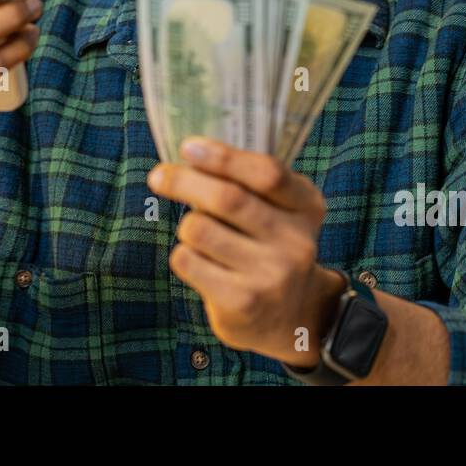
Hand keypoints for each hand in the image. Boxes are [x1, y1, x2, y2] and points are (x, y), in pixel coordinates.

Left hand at [146, 137, 346, 365]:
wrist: (290, 318)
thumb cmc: (269, 248)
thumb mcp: (280, 212)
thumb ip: (249, 183)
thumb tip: (191, 155)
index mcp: (307, 207)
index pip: (268, 174)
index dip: (224, 158)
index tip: (189, 147)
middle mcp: (296, 241)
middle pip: (228, 199)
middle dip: (184, 181)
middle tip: (159, 176)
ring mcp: (272, 275)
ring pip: (200, 229)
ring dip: (187, 226)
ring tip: (198, 235)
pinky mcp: (243, 303)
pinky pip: (188, 261)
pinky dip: (183, 255)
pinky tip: (201, 263)